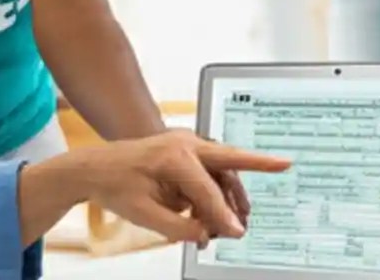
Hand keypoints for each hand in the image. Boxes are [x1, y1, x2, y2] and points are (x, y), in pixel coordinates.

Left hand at [78, 130, 288, 244]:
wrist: (95, 167)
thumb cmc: (115, 183)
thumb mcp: (143, 213)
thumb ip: (177, 227)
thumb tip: (204, 235)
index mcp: (173, 156)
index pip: (207, 190)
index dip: (223, 215)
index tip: (237, 232)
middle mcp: (184, 145)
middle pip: (228, 158)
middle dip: (257, 162)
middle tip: (284, 163)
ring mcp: (186, 146)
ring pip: (220, 170)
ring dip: (229, 195)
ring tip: (234, 224)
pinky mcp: (185, 154)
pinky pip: (208, 173)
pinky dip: (214, 194)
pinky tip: (211, 219)